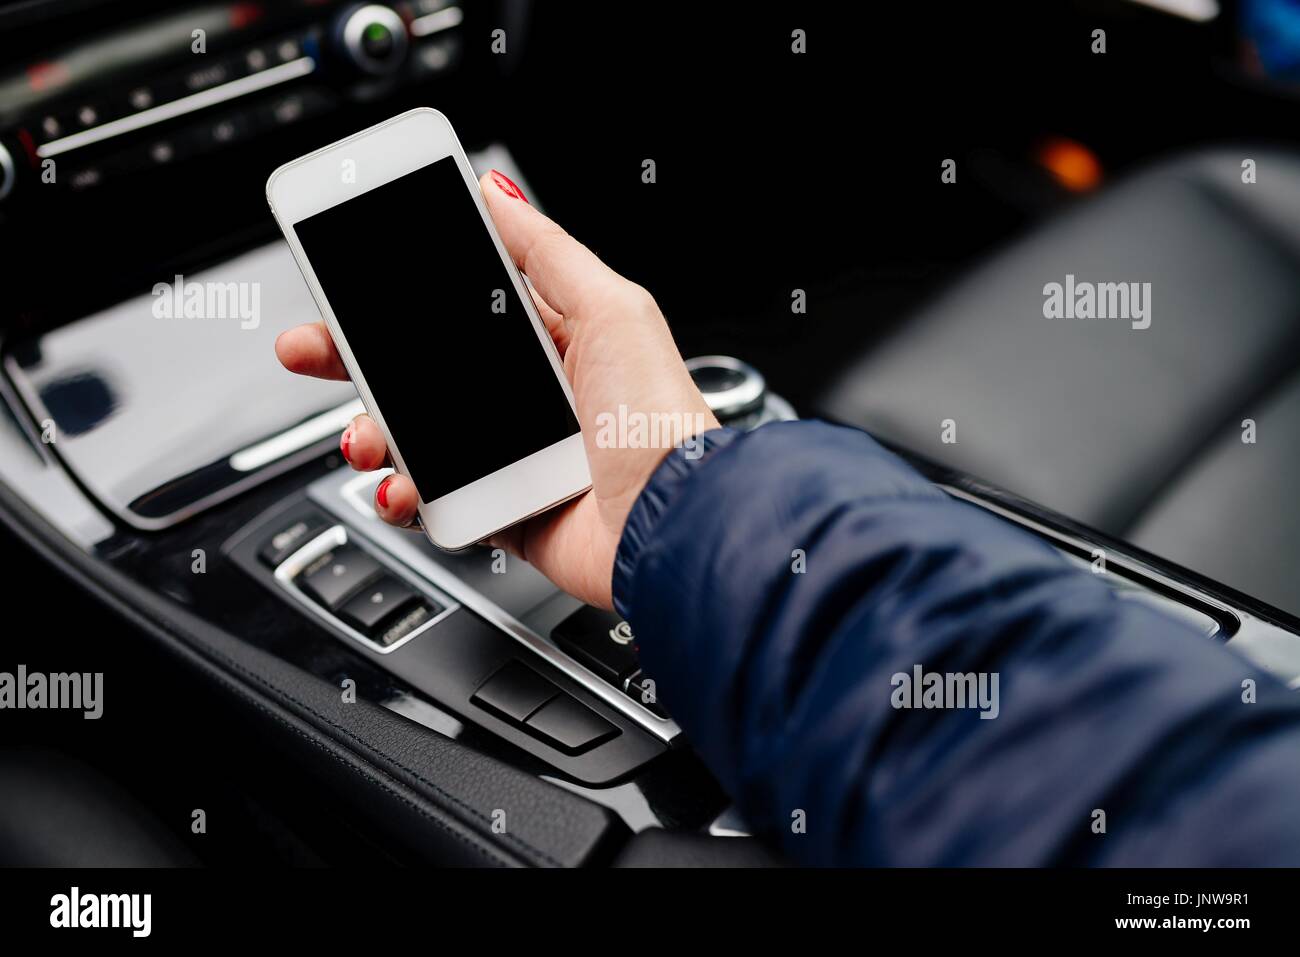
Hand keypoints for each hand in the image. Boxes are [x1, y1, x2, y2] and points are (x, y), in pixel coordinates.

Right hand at [275, 169, 717, 608]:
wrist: (669, 523)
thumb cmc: (657, 416)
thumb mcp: (611, 307)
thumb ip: (546, 252)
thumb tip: (496, 193)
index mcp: (553, 341)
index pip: (458, 309)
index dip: (401, 297)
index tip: (349, 283)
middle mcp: (527, 398)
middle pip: (420, 371)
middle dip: (356, 359)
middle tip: (310, 349)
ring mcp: (511, 457)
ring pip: (415, 438)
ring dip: (372, 432)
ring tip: (366, 437)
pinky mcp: (503, 512)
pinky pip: (434, 501)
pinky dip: (404, 496)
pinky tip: (400, 487)